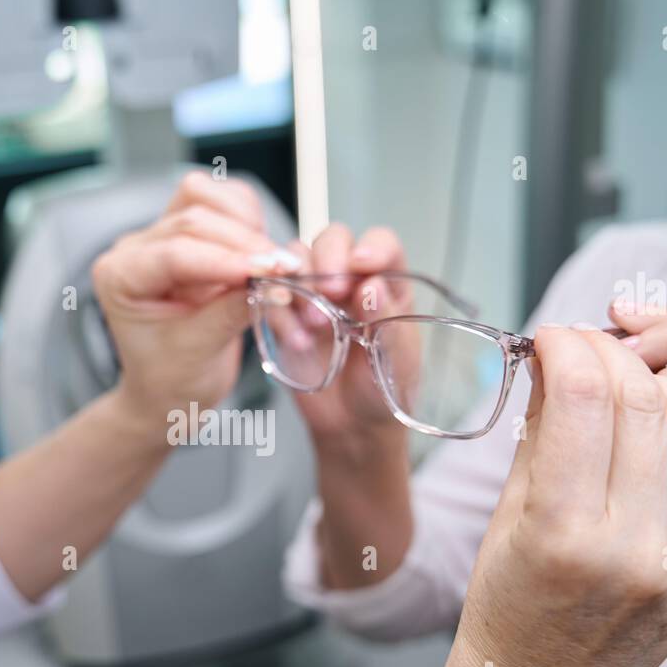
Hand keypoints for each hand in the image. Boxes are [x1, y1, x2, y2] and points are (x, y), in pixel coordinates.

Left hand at [91, 171, 281, 427]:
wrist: (169, 389)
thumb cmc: (172, 379)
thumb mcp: (200, 352)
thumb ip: (231, 311)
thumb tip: (271, 279)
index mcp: (120, 276)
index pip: (176, 253)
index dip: (228, 259)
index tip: (271, 271)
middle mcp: (135, 248)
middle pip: (194, 219)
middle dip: (245, 243)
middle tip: (286, 271)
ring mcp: (161, 235)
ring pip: (207, 199)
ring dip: (247, 225)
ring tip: (274, 265)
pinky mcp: (190, 233)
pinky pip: (222, 204)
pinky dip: (248, 221)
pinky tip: (263, 255)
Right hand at [283, 223, 412, 448]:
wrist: (353, 426)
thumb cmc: (384, 391)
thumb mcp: (395, 361)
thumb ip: (385, 322)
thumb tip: (372, 284)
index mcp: (388, 283)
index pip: (380, 244)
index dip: (370, 247)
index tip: (361, 265)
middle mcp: (350, 280)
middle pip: (332, 240)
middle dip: (328, 258)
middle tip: (330, 292)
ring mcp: (315, 295)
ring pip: (296, 259)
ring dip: (301, 285)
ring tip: (316, 327)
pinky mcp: (287, 315)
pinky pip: (272, 295)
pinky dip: (280, 312)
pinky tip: (298, 342)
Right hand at [439, 327, 666, 666]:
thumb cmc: (505, 607)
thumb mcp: (506, 515)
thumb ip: (539, 430)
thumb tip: (556, 357)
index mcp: (562, 531)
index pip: (584, 395)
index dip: (569, 345)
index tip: (553, 335)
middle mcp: (631, 548)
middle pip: (646, 401)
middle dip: (613, 354)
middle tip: (587, 349)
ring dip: (662, 387)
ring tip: (629, 387)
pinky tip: (665, 430)